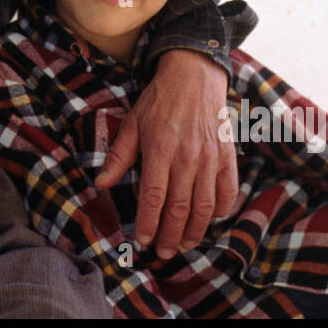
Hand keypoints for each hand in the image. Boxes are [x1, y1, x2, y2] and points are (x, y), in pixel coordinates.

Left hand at [95, 49, 237, 258]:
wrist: (194, 75)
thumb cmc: (159, 100)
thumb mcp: (132, 123)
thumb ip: (119, 156)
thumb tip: (101, 184)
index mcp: (160, 150)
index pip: (154, 198)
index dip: (148, 224)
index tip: (142, 241)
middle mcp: (187, 157)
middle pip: (179, 208)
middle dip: (170, 236)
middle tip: (163, 253)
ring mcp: (210, 157)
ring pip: (204, 206)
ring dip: (194, 230)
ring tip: (184, 244)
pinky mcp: (226, 155)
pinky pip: (227, 191)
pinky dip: (220, 210)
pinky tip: (209, 219)